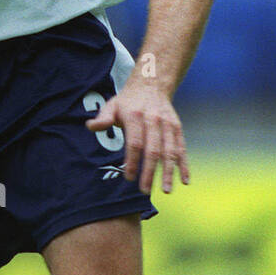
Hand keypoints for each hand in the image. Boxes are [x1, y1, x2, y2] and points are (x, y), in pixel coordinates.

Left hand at [85, 80, 188, 194]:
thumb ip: (103, 118)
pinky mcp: (177, 127)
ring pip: (169, 151)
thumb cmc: (128, 101)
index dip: (132, 161)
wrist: (152, 84)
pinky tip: (185, 180)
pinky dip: (184, 164)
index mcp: (135, 116)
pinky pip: (181, 148)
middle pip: (153, 150)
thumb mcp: (112, 105)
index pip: (135, 143)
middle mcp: (153, 120)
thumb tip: (90, 126)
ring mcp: (167, 124)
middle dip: (150, 172)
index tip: (129, 178)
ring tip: (166, 190)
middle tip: (145, 190)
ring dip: (169, 172)